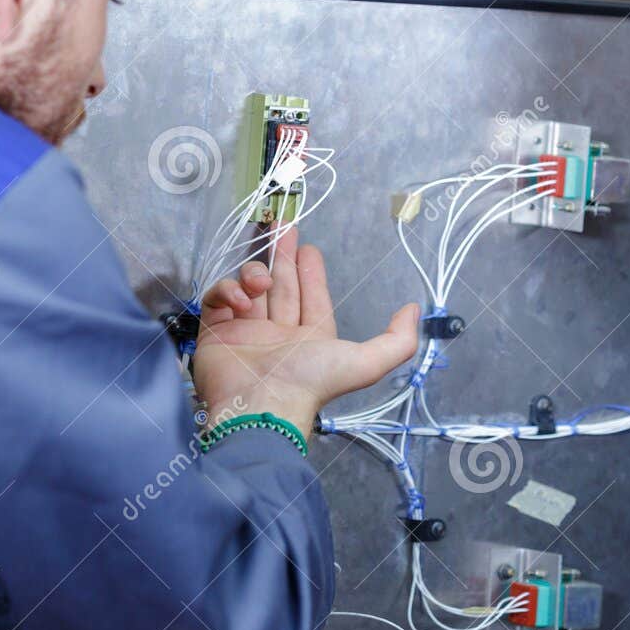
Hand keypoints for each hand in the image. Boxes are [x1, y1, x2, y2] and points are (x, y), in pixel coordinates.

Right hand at [194, 227, 418, 436]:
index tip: (309, 248)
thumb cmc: (310, 382)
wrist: (259, 404)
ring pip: (251, 289)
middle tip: (282, 225)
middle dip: (283, 256)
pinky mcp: (215, 331)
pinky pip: (219, 298)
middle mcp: (279, 334)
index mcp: (311, 339)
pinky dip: (228, 291)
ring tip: (261, 281)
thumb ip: (397, 339)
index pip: (312, 297)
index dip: (311, 273)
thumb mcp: (366, 362)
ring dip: (256, 275)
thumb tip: (414, 309)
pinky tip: (241, 299)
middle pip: (281, 285)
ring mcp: (246, 331)